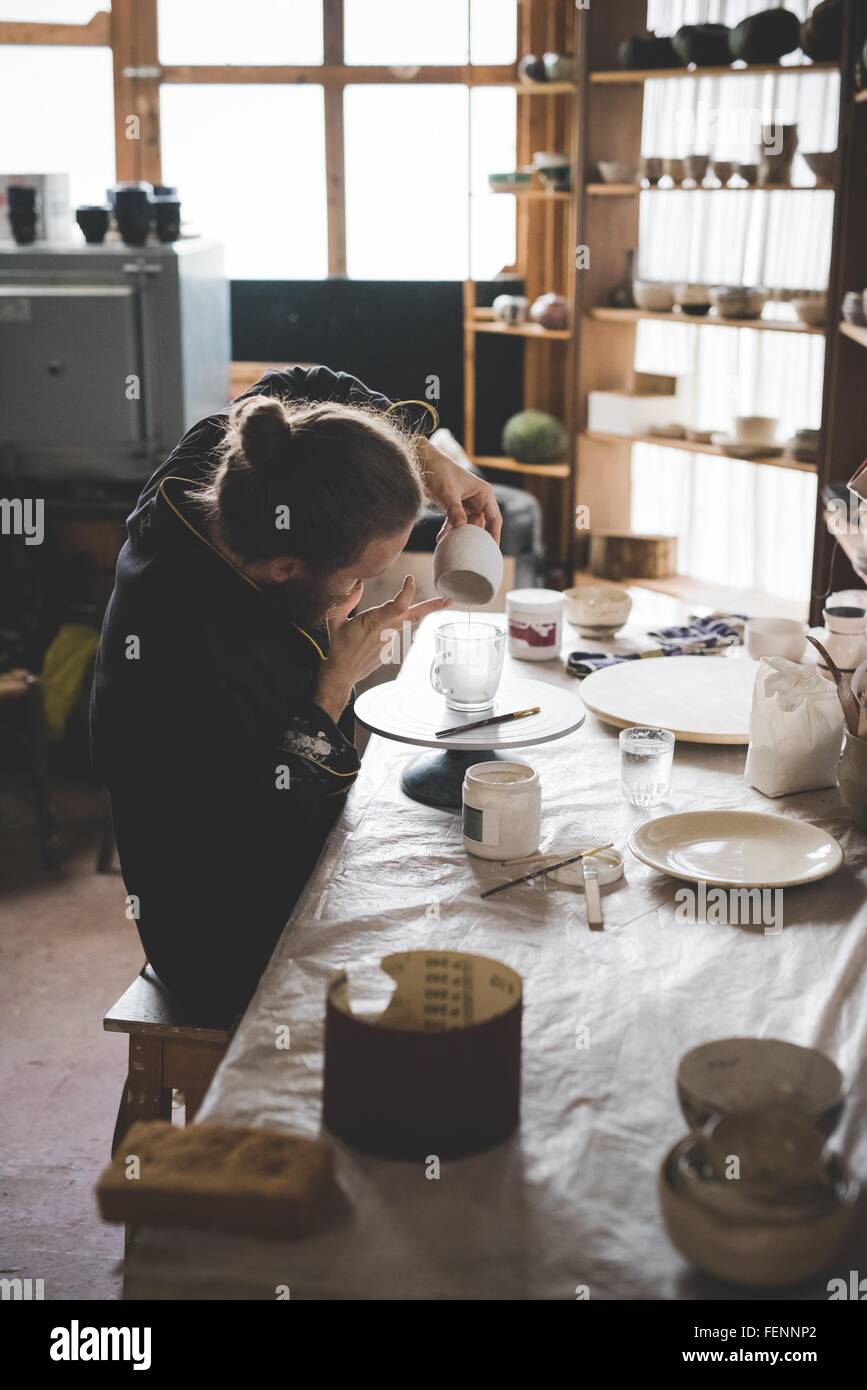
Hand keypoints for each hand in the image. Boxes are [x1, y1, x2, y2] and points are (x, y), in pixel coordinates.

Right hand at [314, 576, 450, 721]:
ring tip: (419, 611)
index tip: (409, 579)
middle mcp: (388, 630)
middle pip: (415, 615)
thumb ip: (348, 600)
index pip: (398, 604)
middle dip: (433, 607)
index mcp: (375, 620)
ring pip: (406, 622)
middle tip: (449, 600)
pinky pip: (395, 632)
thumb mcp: (336, 619)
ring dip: (413, 614)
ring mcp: (392, 641)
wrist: (343, 672)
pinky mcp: (391, 649)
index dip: (408, 591)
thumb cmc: (339, 645)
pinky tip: (374, 636)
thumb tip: (359, 584)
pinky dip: (391, 628)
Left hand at [417, 439, 502, 543]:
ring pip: (468, 525)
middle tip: (469, 552)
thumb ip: (455, 511)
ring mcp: (468, 503)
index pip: (494, 518)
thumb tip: (460, 528)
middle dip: (474, 537)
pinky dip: (450, 530)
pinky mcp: (456, 506)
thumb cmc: (440, 472)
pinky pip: (456, 522)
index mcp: (484, 493)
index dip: (494, 535)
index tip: (492, 550)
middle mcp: (479, 499)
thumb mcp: (448, 493)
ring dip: (459, 534)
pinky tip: (440, 538)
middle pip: (482, 524)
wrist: (425, 463)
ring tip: (449, 544)